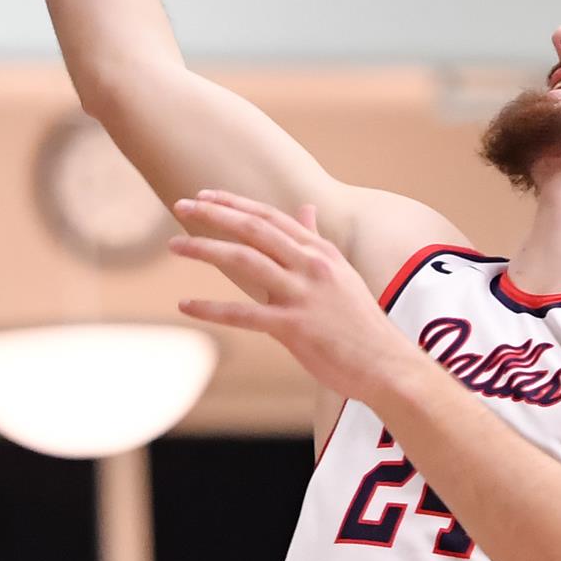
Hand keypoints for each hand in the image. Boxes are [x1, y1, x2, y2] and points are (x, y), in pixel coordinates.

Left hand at [170, 191, 417, 401]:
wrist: (386, 364)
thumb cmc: (359, 322)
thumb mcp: (340, 272)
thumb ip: (316, 240)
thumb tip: (305, 208)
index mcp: (320, 251)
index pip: (271, 217)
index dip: (234, 203)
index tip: (204, 196)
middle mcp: (311, 265)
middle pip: (254, 229)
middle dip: (214, 214)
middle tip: (180, 206)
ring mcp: (303, 295)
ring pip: (245, 261)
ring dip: (205, 249)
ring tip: (174, 246)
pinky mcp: (294, 327)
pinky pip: (244, 314)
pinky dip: (211, 309)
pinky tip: (185, 305)